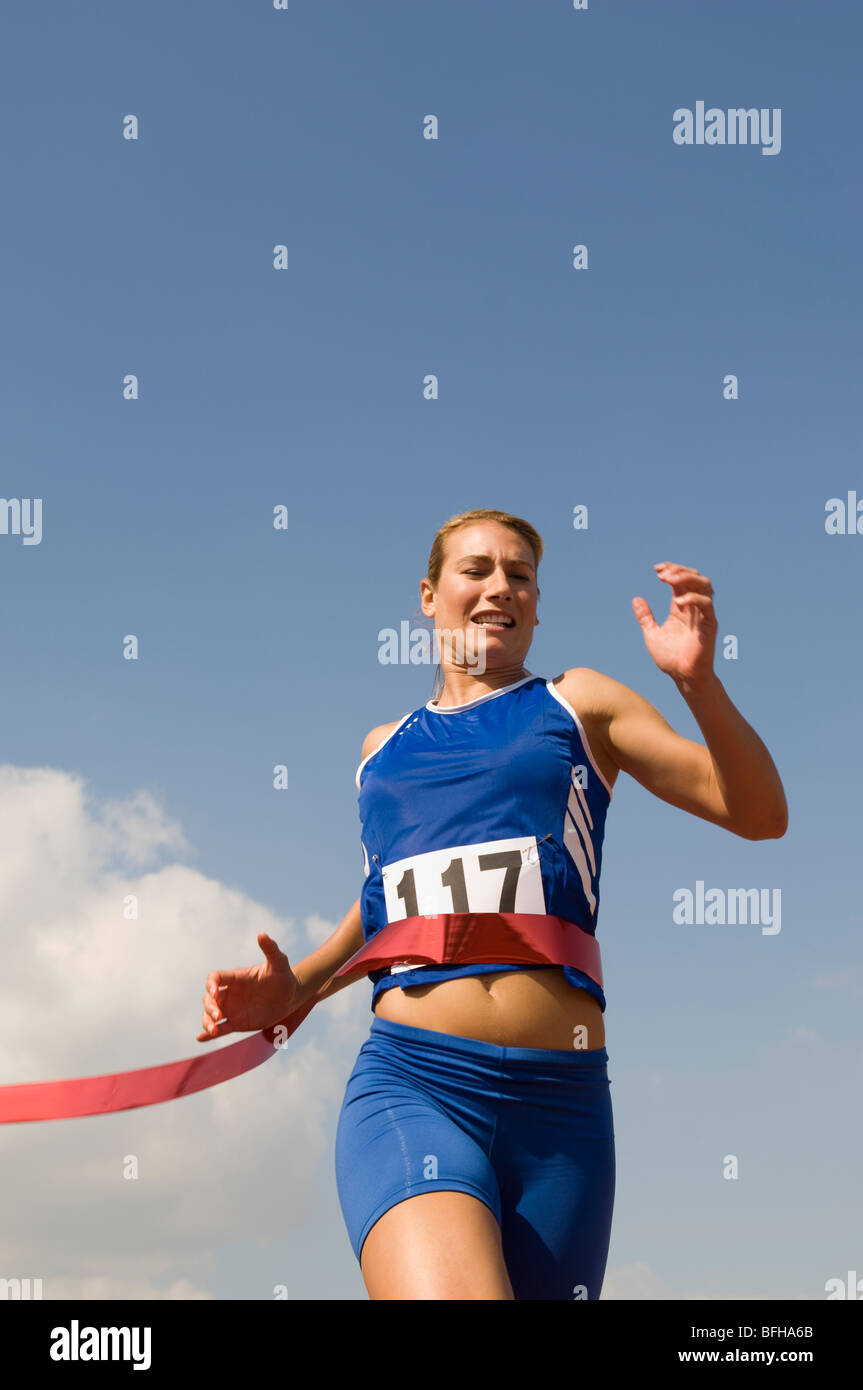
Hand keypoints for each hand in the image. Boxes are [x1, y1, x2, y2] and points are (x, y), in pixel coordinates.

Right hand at [196, 933, 298, 1042]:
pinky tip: (200, 1038)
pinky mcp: (238, 1023)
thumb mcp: (279, 963)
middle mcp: (231, 993)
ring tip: (213, 1030)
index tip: (214, 993)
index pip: (215, 978)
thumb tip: (262, 934)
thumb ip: (271, 950)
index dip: (211, 984)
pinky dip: (209, 1034)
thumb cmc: (284, 977)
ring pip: (211, 1015)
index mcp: (236, 978)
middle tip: (218, 1016)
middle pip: (208, 998)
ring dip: (207, 1022)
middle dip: (209, 1007)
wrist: (292, 996)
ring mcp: (233, 1008)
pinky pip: (221, 1029)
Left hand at [632, 562, 717, 686]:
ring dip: (688, 578)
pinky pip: (707, 604)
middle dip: (679, 570)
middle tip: (662, 574)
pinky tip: (677, 601)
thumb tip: (636, 599)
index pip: (681, 580)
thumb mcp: (652, 633)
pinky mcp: (710, 625)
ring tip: (670, 580)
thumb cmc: (670, 658)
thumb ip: (646, 617)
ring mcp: (703, 615)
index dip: (671, 570)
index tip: (656, 569)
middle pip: (695, 577)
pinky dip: (693, 598)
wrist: (683, 677)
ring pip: (705, 585)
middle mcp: (694, 608)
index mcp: (681, 608)